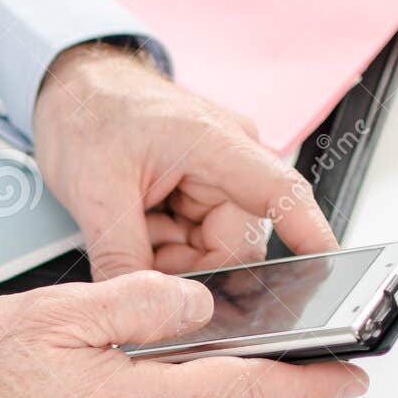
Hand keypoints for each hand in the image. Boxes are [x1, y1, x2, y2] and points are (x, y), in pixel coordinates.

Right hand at [0, 271, 366, 397]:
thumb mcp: (57, 311)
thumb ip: (139, 303)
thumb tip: (200, 306)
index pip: (240, 394)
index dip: (307, 384)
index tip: (351, 376)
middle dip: (238, 371)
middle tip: (255, 334)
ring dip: (182, 381)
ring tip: (155, 340)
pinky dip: (145, 397)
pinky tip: (115, 370)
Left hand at [32, 43, 337, 279]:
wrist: (69, 87)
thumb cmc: (88, 112)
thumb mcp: (95, 190)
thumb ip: (120, 256)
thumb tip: (135, 310)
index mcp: (215, 144)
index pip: (281, 193)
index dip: (309, 235)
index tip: (329, 271)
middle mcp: (228, 160)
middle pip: (235, 246)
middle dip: (190, 268)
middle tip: (141, 260)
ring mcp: (213, 179)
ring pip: (209, 252)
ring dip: (169, 259)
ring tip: (130, 230)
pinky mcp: (194, 194)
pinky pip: (190, 244)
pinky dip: (161, 249)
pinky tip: (135, 228)